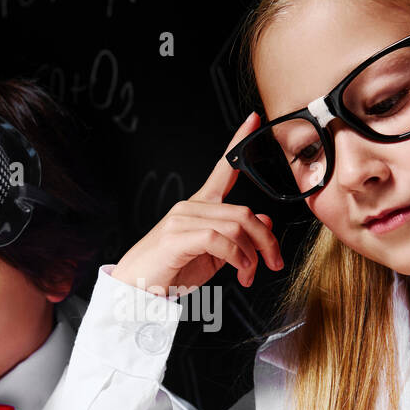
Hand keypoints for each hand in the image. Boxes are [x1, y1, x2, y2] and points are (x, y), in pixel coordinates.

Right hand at [112, 112, 282, 293]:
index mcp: (199, 206)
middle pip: (244, 212)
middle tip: (273, 263)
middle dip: (266, 241)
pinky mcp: (176, 237)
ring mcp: (181, 220)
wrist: (136, 289)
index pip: (223, 169)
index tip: (254, 120)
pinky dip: (237, 258)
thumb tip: (266, 221)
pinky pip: (218, 240)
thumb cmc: (171, 272)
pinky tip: (239, 271)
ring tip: (249, 275)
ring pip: (235, 226)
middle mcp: (190, 207)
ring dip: (252, 255)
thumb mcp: (213, 256)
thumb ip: (238, 238)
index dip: (238, 142)